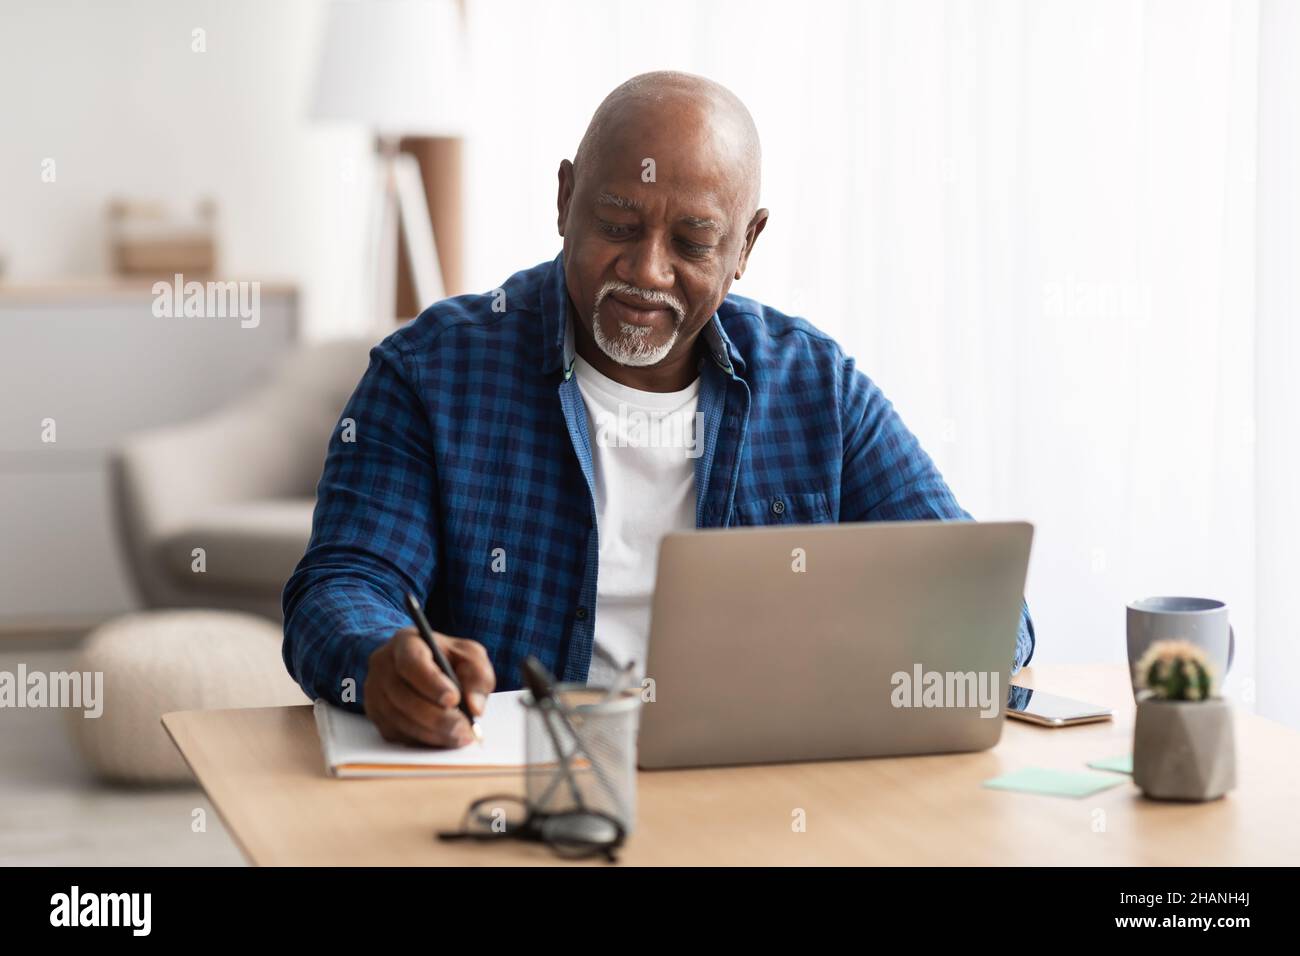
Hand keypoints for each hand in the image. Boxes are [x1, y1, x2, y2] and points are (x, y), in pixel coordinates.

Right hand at [364, 627, 495, 746]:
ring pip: (398, 718)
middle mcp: (383, 664)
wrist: (425, 665)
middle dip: (436, 717)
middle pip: (403, 695)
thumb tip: (475, 708)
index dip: (431, 683)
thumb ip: (478, 676)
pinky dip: (421, 740)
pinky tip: (442, 738)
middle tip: (463, 728)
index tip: (454, 699)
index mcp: (406, 642)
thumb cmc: (448, 659)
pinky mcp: (375, 713)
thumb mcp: (470, 656)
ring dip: (431, 733)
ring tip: (459, 737)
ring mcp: (374, 690)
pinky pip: (395, 733)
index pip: (411, 662)